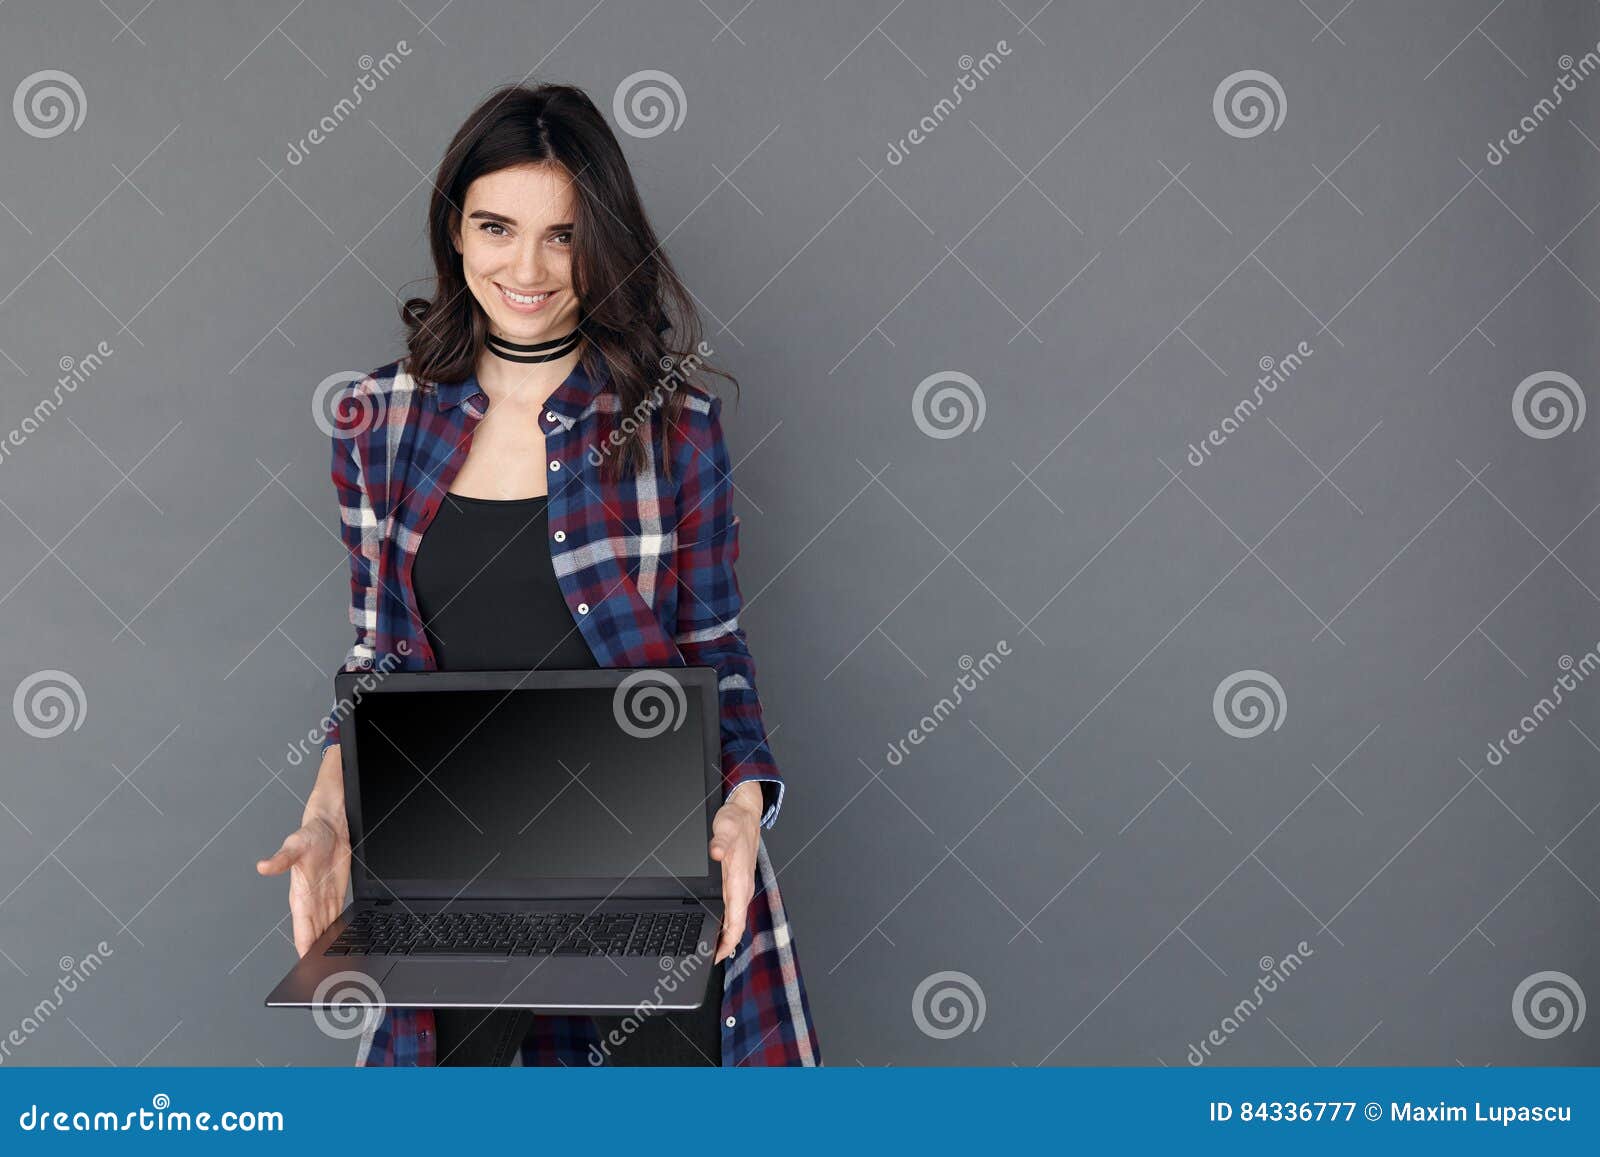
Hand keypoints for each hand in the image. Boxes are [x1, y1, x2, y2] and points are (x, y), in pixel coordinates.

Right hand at [255, 757, 350, 957]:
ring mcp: (323, 899)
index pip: (302, 928)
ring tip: (331, 968)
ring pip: (325, 930)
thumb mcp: (295, 844)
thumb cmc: (309, 832)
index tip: (306, 967)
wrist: (328, 823)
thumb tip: (262, 866)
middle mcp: (310, 901)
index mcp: (300, 895)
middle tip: (322, 977)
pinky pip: (336, 918)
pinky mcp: (336, 894)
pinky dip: (337, 932)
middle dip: (316, 956)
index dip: (304, 948)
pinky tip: (340, 944)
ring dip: (327, 947)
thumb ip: (281, 858)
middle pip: (314, 935)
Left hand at [708, 782, 762, 963]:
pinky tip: (716, 927)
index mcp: (740, 880)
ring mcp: (739, 887)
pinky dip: (725, 922)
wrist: (746, 813)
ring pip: (734, 919)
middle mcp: (742, 887)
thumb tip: (717, 851)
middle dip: (723, 944)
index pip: (737, 920)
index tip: (716, 956)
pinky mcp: (735, 883)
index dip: (727, 942)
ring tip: (710, 949)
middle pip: (735, 925)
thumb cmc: (737, 822)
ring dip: (724, 935)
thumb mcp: (725, 828)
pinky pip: (732, 909)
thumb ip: (721, 842)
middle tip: (707, 959)